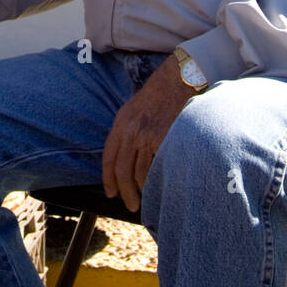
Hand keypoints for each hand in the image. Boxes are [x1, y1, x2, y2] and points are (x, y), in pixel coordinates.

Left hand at [101, 55, 194, 211]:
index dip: (108, 178)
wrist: (178, 82)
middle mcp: (130, 130)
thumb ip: (127, 132)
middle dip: (124, 191)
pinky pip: (156, 169)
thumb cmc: (159, 97)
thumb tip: (124, 161)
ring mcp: (146, 136)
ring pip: (139, 173)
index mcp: (121, 122)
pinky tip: (159, 187)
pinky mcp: (163, 141)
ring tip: (147, 200)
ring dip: (141, 191)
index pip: (109, 156)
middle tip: (129, 204)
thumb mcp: (134, 110)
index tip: (111, 192)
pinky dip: (155, 182)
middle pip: (121, 169)